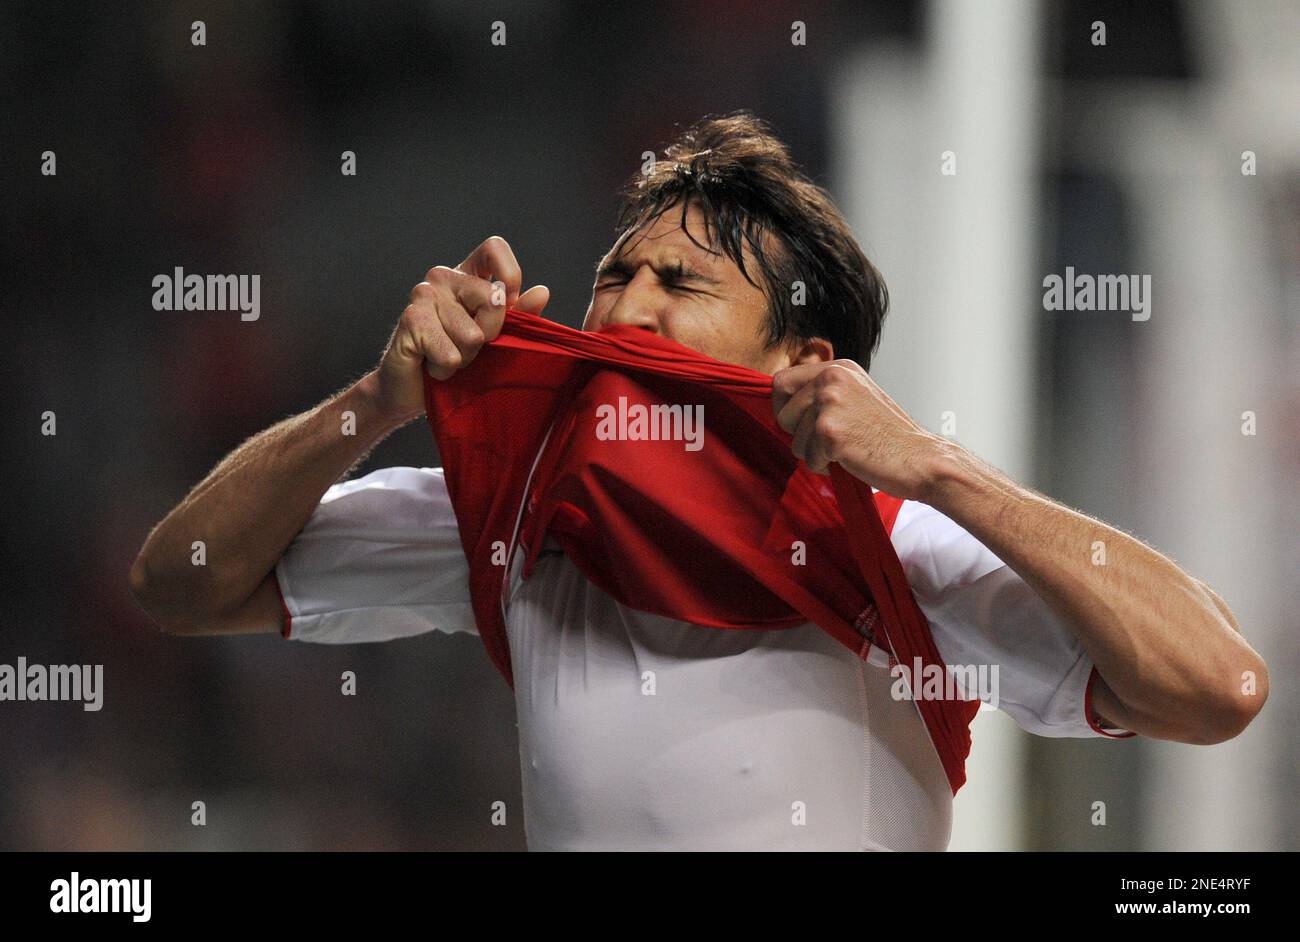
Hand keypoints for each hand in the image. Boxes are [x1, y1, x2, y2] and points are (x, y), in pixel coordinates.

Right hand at [372, 236, 549, 422]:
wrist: (413, 389)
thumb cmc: (457, 359)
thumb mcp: (496, 337)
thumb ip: (520, 316)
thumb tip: (542, 291)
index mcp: (468, 276)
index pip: (494, 249)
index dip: (510, 275)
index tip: (509, 306)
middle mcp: (444, 277)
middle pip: (492, 299)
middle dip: (490, 336)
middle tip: (469, 348)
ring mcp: (424, 294)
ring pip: (472, 335)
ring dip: (466, 359)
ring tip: (448, 358)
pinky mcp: (411, 319)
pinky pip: (450, 353)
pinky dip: (447, 369)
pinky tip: (433, 366)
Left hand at [772, 360, 949, 500]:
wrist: (920, 459)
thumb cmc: (888, 436)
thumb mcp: (855, 398)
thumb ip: (823, 394)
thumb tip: (782, 405)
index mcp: (837, 368)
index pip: (781, 382)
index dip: (783, 408)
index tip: (801, 424)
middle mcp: (831, 378)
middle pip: (782, 414)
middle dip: (799, 436)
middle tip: (831, 441)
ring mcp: (830, 403)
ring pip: (794, 441)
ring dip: (815, 454)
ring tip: (847, 450)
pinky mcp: (829, 431)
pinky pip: (808, 458)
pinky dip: (825, 467)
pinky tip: (851, 459)